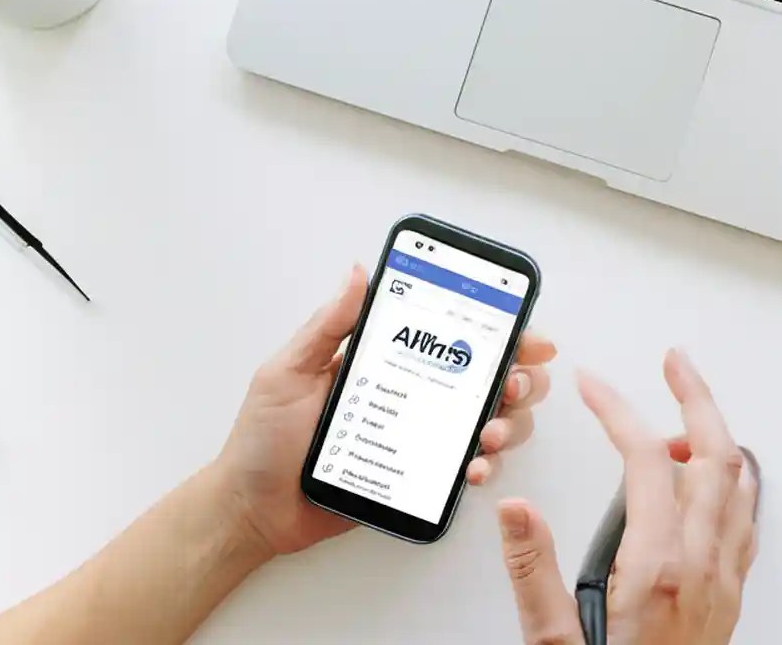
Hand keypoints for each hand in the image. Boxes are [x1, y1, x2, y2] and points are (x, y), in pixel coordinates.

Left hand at [215, 264, 556, 555]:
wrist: (253, 509)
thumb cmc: (264, 439)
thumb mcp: (290, 370)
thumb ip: (329, 325)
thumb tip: (358, 273)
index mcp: (390, 361)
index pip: (454, 337)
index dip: (501, 333)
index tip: (528, 336)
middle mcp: (416, 395)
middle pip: (491, 378)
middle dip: (520, 378)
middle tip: (510, 385)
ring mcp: (422, 438)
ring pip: (495, 422)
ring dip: (509, 423)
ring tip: (490, 433)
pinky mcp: (421, 479)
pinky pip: (470, 468)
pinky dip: (486, 467)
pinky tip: (475, 467)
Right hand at [495, 349, 759, 644]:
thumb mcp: (553, 644)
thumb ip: (532, 572)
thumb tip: (516, 509)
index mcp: (661, 569)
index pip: (647, 461)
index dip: (619, 410)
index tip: (595, 387)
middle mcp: (705, 568)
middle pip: (716, 455)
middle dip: (695, 396)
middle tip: (673, 362)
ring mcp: (726, 582)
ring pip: (741, 484)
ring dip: (718, 436)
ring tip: (686, 412)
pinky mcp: (731, 599)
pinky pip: (745, 520)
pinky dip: (731, 482)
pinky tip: (713, 481)